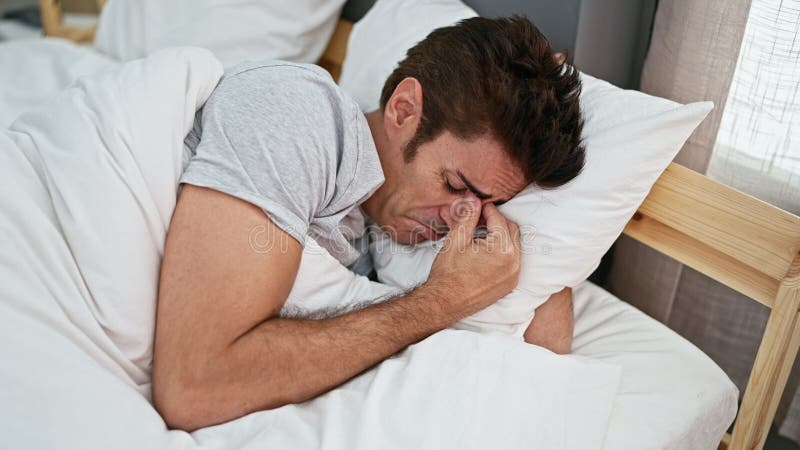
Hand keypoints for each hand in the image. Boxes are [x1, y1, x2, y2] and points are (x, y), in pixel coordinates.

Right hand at [425, 193, 520, 317]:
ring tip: (480, 234)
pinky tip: (485, 250)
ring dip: (500, 235)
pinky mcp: (510, 284)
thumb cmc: (448, 273)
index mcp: (503, 250)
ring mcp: (514, 275)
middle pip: (511, 230)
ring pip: (514, 244)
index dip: (487, 209)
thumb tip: (473, 198)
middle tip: (479, 218)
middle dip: (496, 221)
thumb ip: (468, 216)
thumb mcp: (456, 239)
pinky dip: (502, 251)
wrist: (444, 302)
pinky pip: (512, 260)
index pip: (500, 219)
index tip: (477, 205)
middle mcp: (514, 263)